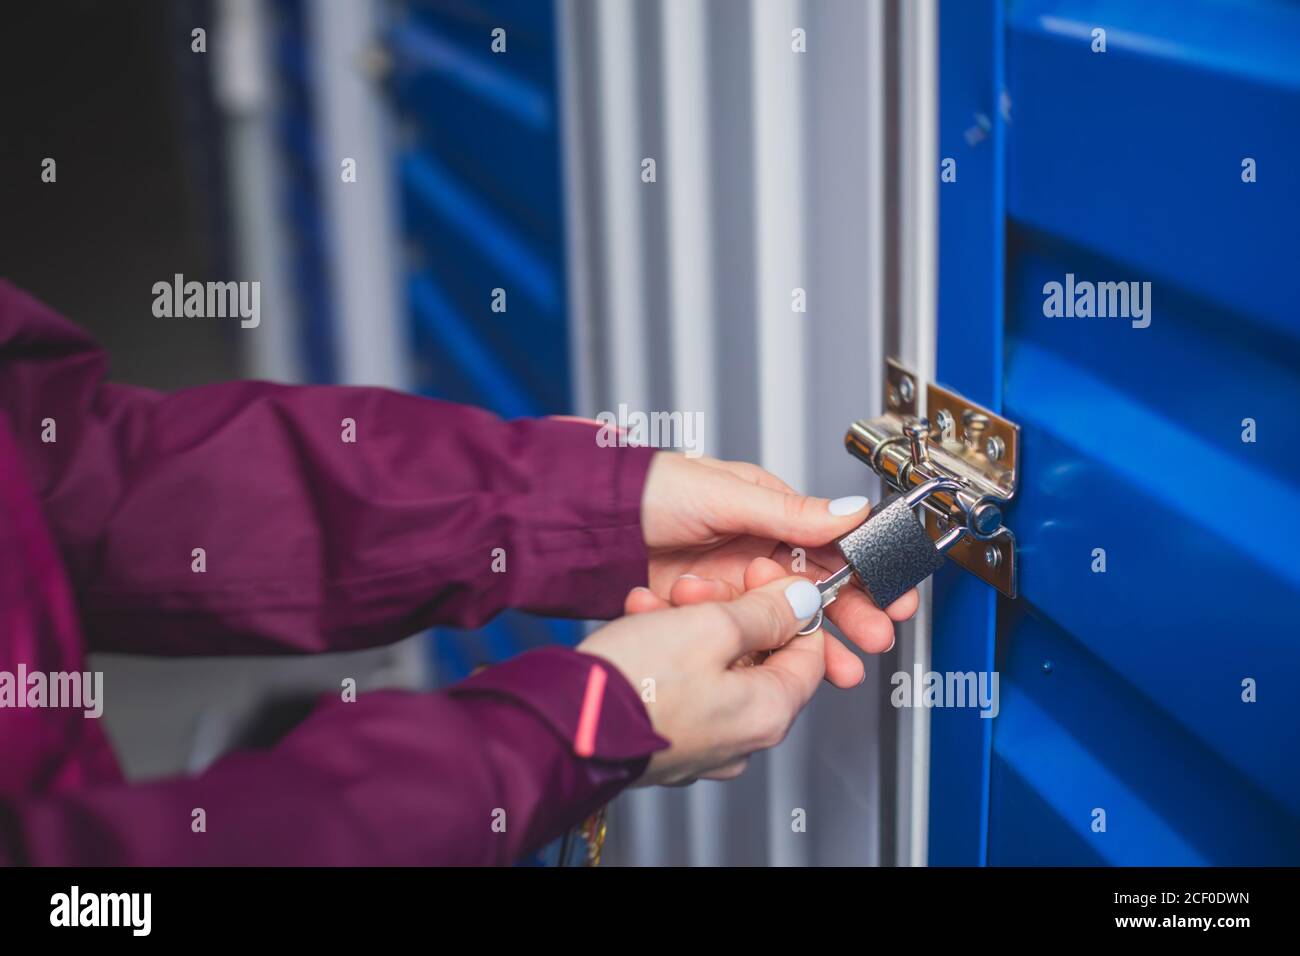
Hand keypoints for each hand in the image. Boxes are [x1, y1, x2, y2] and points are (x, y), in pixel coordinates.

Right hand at [579, 575, 825, 784]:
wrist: (560, 726)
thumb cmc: (632, 683)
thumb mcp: (711, 626)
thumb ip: (766, 612)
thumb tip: (802, 602)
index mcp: (767, 714)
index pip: (811, 653)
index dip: (789, 605)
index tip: (760, 576)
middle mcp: (741, 739)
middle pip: (758, 657)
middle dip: (725, 609)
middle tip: (693, 587)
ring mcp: (702, 745)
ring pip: (714, 667)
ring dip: (690, 624)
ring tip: (654, 603)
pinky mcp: (665, 742)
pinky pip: (682, 688)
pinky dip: (667, 653)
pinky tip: (640, 628)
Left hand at [635, 453, 915, 686]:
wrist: (589, 520)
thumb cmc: (650, 487)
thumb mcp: (725, 496)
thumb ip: (789, 512)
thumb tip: (851, 511)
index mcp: (770, 512)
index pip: (832, 546)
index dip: (867, 574)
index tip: (895, 600)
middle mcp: (756, 548)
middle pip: (817, 589)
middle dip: (851, 617)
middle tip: (874, 642)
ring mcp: (733, 581)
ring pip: (787, 618)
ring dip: (816, 644)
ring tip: (841, 670)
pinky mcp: (707, 609)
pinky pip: (745, 632)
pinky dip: (761, 647)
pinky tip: (774, 657)